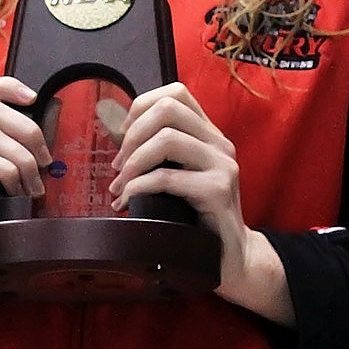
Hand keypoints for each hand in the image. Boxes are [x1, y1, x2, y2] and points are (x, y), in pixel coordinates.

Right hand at [0, 76, 52, 280]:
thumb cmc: (1, 233)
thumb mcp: (23, 192)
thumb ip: (34, 168)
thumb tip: (63, 149)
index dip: (7, 87)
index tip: (35, 98)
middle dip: (27, 128)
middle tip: (44, 161)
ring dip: (21, 159)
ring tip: (33, 189)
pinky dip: (6, 173)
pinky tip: (16, 195)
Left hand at [108, 82, 294, 325]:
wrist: (232, 256)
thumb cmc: (198, 217)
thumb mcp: (181, 176)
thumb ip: (160, 153)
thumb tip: (116, 135)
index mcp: (208, 134)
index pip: (176, 92)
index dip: (141, 105)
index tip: (122, 135)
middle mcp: (219, 143)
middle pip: (168, 108)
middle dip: (132, 134)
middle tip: (117, 165)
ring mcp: (222, 166)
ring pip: (167, 139)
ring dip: (133, 162)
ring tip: (119, 186)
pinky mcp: (218, 192)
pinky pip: (168, 178)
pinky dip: (138, 186)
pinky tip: (128, 200)